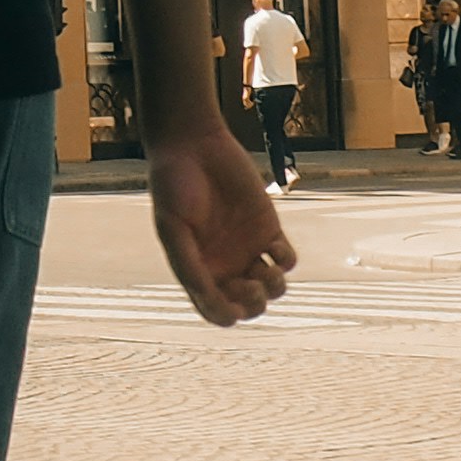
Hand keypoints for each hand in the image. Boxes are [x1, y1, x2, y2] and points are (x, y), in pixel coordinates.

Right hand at [143, 121, 295, 328]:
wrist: (193, 145)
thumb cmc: (174, 186)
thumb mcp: (174, 229)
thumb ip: (190, 267)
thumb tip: (210, 303)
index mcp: (199, 269)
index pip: (216, 310)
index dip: (226, 316)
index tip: (231, 307)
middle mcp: (225, 263)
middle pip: (248, 304)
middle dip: (253, 305)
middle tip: (251, 285)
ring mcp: (248, 247)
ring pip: (271, 287)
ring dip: (274, 289)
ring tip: (267, 271)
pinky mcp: (268, 229)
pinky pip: (286, 259)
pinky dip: (286, 262)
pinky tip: (275, 249)